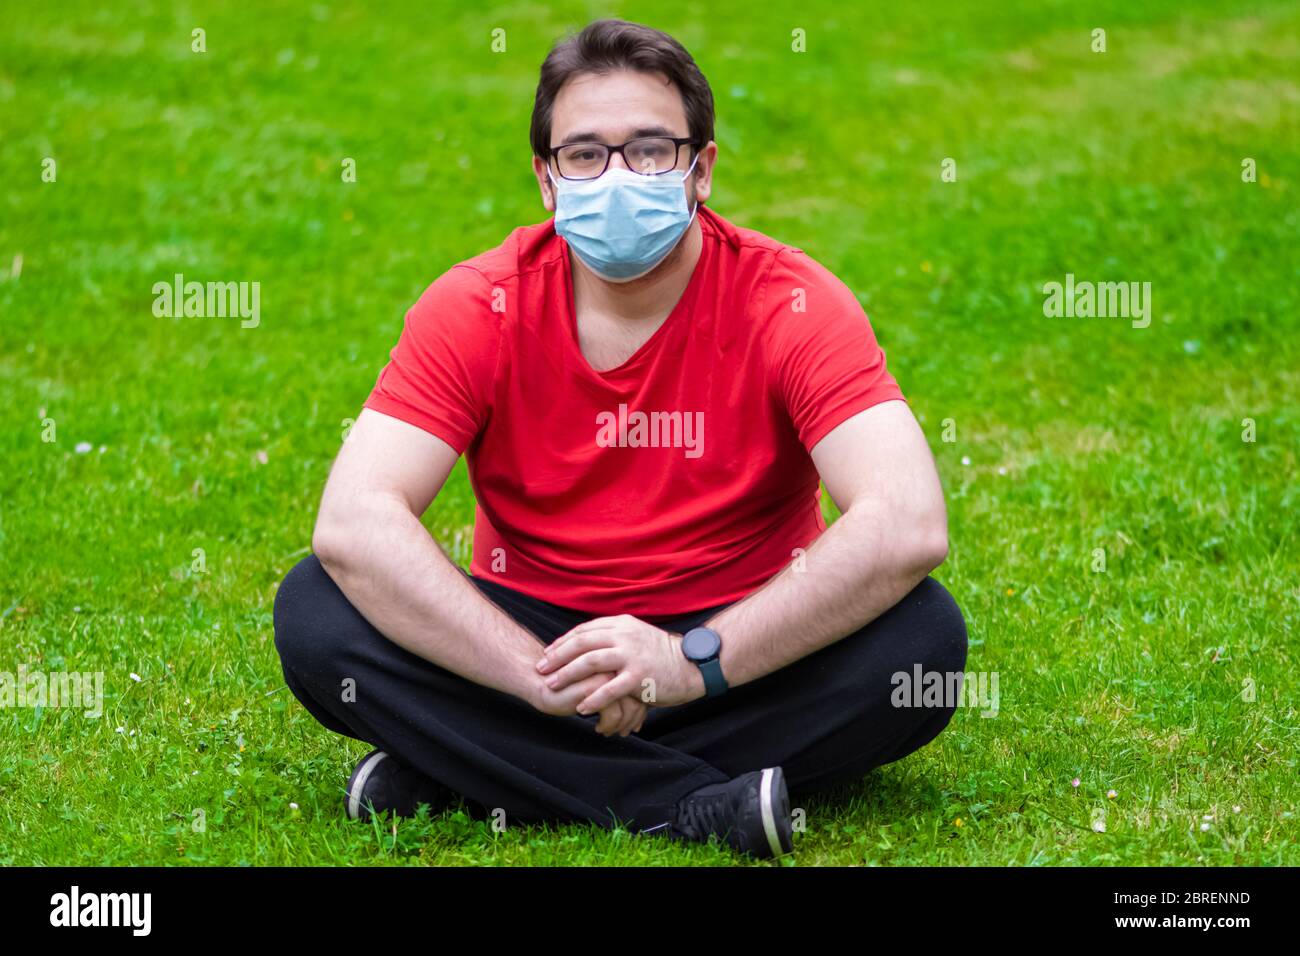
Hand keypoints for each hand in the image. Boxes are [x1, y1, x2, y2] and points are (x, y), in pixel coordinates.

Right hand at [529, 667, 645, 736]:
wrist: (537, 679)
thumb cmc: (566, 685)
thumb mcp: (596, 688)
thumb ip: (614, 692)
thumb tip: (639, 715)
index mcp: (617, 659)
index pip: (640, 686)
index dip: (639, 708)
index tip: (634, 724)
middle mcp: (615, 663)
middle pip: (639, 697)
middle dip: (633, 719)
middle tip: (626, 733)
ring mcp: (606, 672)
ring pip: (629, 706)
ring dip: (621, 725)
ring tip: (610, 732)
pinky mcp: (595, 685)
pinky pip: (613, 713)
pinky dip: (608, 725)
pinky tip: (598, 729)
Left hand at [536, 615, 703, 713]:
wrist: (691, 665)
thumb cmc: (660, 655)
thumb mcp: (636, 636)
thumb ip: (613, 637)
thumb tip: (587, 643)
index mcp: (621, 625)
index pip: (584, 630)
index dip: (562, 642)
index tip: (547, 653)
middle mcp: (624, 636)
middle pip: (581, 643)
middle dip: (557, 657)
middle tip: (541, 669)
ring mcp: (632, 655)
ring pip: (590, 662)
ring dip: (567, 675)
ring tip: (552, 687)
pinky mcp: (639, 676)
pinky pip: (610, 688)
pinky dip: (592, 698)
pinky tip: (580, 708)